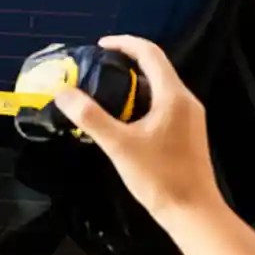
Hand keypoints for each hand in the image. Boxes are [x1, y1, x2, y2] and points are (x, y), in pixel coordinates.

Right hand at [53, 35, 223, 224]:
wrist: (191, 210)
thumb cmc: (158, 176)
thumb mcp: (118, 146)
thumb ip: (90, 117)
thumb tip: (62, 93)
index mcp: (173, 96)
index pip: (150, 54)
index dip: (124, 43)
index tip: (99, 45)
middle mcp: (185, 101)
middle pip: (155, 68)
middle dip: (124, 64)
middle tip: (95, 70)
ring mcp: (188, 117)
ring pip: (158, 88)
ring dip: (131, 84)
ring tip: (102, 92)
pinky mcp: (186, 132)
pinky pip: (161, 104)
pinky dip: (139, 101)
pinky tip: (121, 118)